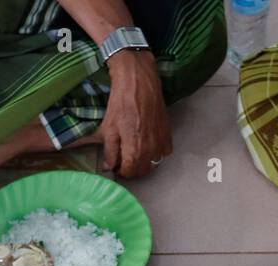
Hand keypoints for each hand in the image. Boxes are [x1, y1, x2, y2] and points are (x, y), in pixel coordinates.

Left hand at [100, 52, 170, 177]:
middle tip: (123, 158)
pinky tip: (146, 141)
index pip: (130, 173)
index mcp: (135, 150)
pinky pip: (163, 152)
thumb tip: (110, 166)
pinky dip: (155, 151)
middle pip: (142, 170)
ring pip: (153, 163)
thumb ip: (110, 151)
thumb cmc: (121, 102)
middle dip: (132, 168)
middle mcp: (151, 150)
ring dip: (143, 161)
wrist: (139, 80)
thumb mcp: (109, 128)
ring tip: (134, 150)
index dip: (121, 171)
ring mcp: (162, 142)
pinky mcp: (168, 133)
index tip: (115, 166)